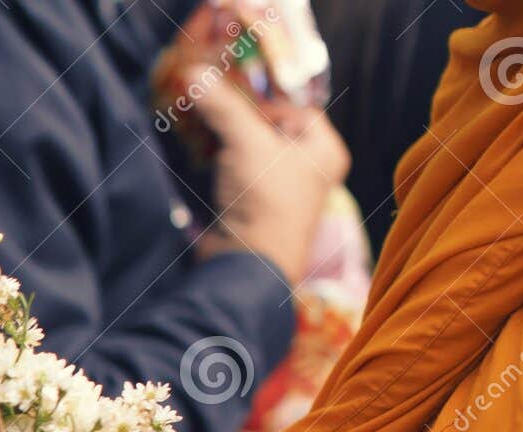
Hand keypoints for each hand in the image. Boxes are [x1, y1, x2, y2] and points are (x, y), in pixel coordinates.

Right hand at [193, 74, 348, 287]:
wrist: (248, 265)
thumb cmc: (264, 199)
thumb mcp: (244, 140)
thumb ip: (222, 106)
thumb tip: (195, 76)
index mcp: (326, 153)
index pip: (299, 111)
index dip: (268, 105)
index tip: (239, 108)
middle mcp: (313, 177)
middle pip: (277, 136)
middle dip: (246, 129)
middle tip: (222, 123)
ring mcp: (287, 202)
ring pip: (259, 162)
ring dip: (234, 154)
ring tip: (215, 150)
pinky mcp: (262, 220)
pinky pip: (246, 186)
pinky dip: (229, 178)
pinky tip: (213, 178)